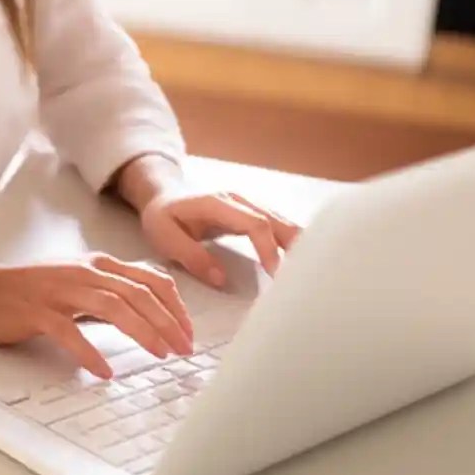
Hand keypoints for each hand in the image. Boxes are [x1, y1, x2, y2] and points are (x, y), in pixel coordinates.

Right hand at [0, 250, 194, 379]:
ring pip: (112, 306)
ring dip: (141, 331)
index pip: (148, 279)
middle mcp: (81, 271)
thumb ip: (107, 291)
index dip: (174, 305)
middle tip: (184, 349)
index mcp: (95, 264)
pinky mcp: (36, 311)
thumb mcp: (74, 284)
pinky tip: (104, 371)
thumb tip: (146, 312)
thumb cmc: (26, 292)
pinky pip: (70, 331)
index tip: (188, 331)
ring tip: (159, 354)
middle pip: (137, 292)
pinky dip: (90, 352)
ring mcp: (58, 290)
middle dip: (167, 321)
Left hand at [115, 154, 301, 286]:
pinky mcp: (252, 213)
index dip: (269, 249)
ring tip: (312, 273)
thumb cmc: (162, 217)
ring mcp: (248, 204)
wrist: (162, 195)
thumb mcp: (165, 238)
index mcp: (218, 202)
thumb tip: (221, 279)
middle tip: (306, 277)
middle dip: (295, 247)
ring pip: (282, 222)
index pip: (255, 224)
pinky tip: (301, 262)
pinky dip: (291, 243)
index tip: (276, 276)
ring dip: (298, 245)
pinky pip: (277, 226)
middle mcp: (239, 199)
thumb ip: (191, 256)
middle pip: (277, 220)